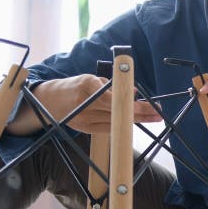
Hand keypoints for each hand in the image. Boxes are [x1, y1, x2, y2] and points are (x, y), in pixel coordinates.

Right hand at [28, 75, 162, 133]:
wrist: (49, 100)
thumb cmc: (76, 86)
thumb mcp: (93, 80)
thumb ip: (113, 86)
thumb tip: (133, 93)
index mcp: (86, 85)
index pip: (114, 97)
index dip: (132, 103)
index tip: (148, 105)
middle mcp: (84, 103)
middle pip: (118, 111)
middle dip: (141, 113)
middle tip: (158, 113)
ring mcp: (83, 118)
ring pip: (115, 121)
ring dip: (135, 120)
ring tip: (153, 118)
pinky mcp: (83, 129)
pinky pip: (107, 128)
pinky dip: (122, 125)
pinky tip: (135, 123)